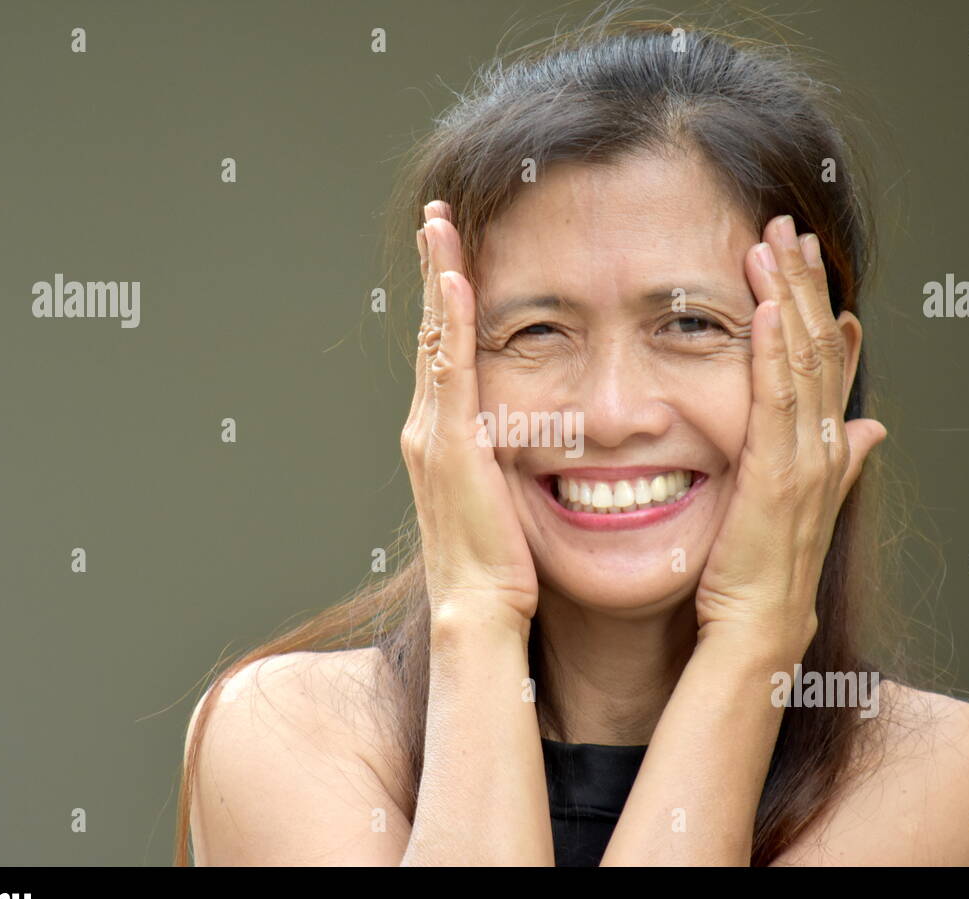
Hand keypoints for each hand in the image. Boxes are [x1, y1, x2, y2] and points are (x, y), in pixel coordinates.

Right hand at [400, 201, 539, 634]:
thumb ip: (510, 463)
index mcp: (443, 439)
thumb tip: (540, 440)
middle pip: (433, 332)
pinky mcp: (452, 444)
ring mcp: (434, 433)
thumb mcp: (504, 503)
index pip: (447, 354)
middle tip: (439, 218)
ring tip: (441, 225)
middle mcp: (428, 428)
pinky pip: (453, 368)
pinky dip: (454, 321)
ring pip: (437, 338)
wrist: (478, 611)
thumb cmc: (500, 567)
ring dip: (440, 278)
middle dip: (436, 272)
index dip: (449, 302)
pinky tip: (459, 278)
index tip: (455, 255)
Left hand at [695, 215, 886, 654]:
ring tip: (773, 243)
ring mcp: (804, 457)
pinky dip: (771, 348)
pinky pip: (775, 397)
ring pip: (801, 359)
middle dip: (805, 284)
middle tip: (789, 228)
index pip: (830, 361)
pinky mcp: (775, 473)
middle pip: (820, 346)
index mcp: (826, 447)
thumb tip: (869, 429)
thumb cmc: (766, 571)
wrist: (760, 626)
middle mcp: (824, 445)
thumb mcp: (803, 503)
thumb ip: (837, 460)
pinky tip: (762, 305)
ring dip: (787, 297)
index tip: (811, 261)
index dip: (822, 307)